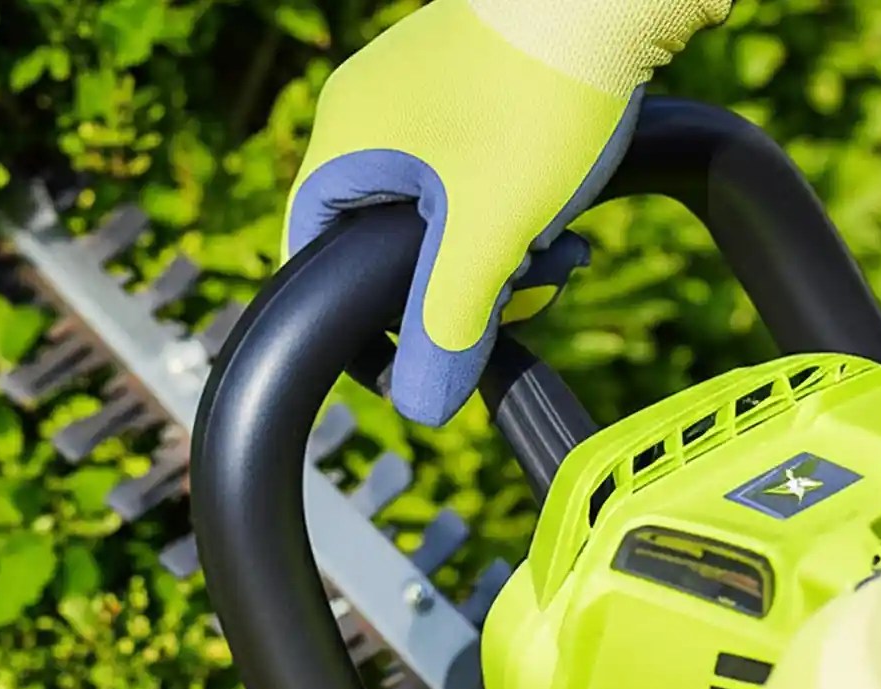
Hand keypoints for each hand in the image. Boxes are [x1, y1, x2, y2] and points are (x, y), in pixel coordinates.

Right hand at [283, 0, 730, 425]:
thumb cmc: (538, 93)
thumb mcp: (489, 230)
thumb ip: (446, 323)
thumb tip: (421, 406)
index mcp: (344, 146)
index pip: (315, 261)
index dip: (362, 321)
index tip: (420, 354)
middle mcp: (371, 118)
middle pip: (389, 248)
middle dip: (459, 288)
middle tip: (520, 294)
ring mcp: (425, 100)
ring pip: (443, 217)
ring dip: (499, 253)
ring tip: (559, 252)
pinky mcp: (476, 91)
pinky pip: (476, 178)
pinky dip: (516, 211)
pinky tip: (565, 221)